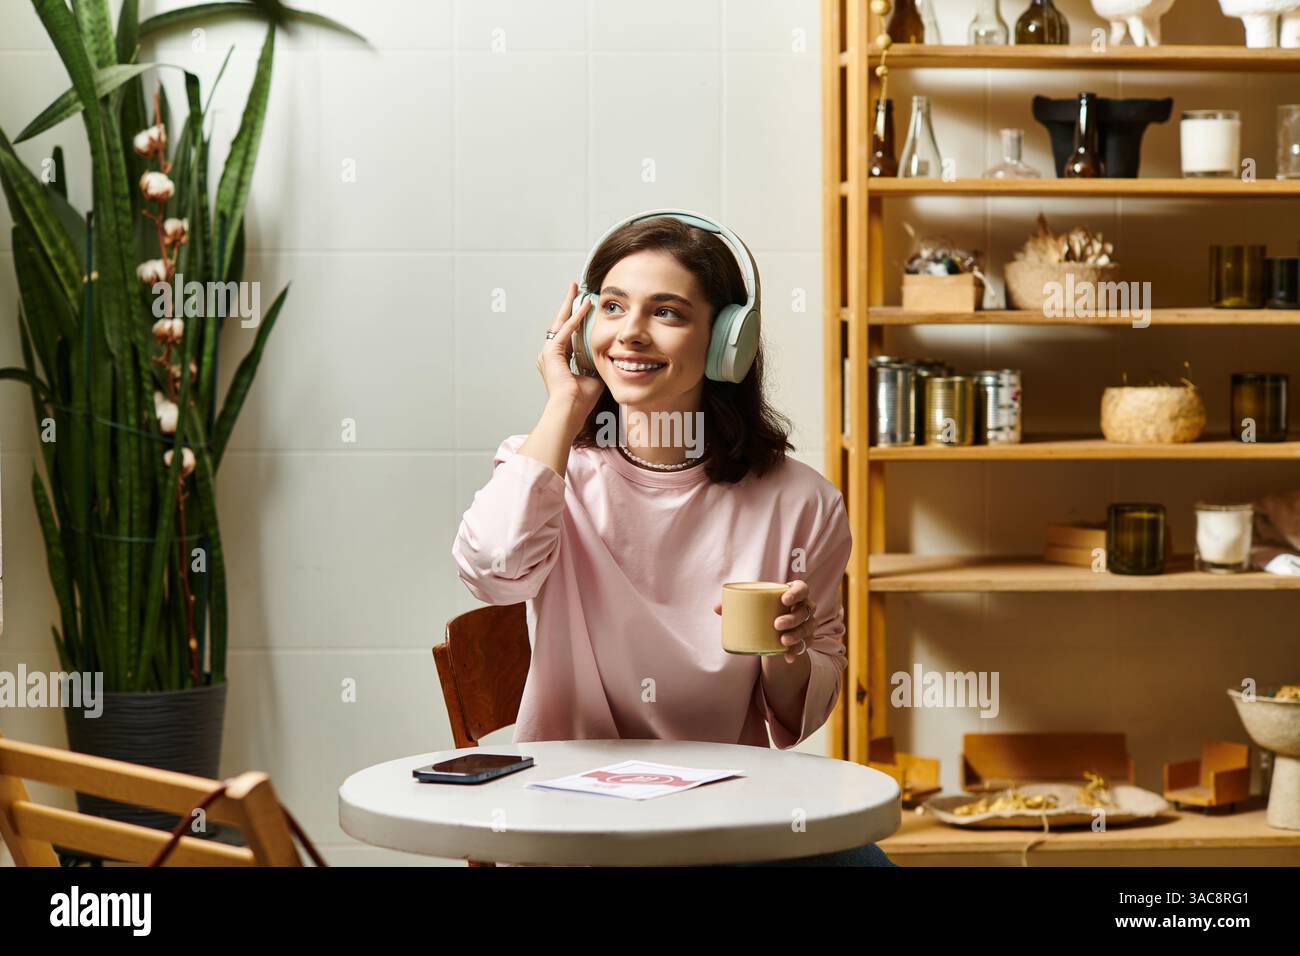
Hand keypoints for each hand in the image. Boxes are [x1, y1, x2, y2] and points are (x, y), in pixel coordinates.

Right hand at [537, 282, 605, 417]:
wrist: (570, 410)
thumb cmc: (580, 401)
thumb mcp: (593, 377)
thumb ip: (597, 365)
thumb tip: (611, 358)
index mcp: (558, 361)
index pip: (567, 333)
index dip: (575, 319)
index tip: (582, 306)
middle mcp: (549, 355)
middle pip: (560, 323)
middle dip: (568, 305)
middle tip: (573, 288)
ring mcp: (547, 353)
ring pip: (561, 322)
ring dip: (570, 305)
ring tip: (576, 289)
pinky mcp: (550, 353)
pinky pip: (565, 330)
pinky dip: (575, 318)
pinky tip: (584, 306)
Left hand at [712, 580, 815, 664]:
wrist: (774, 630)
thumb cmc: (764, 611)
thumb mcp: (754, 606)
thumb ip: (736, 605)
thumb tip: (717, 608)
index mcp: (793, 593)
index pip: (802, 589)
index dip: (796, 593)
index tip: (784, 600)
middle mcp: (805, 607)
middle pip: (804, 610)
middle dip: (792, 618)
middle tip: (776, 624)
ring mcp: (807, 624)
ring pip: (807, 628)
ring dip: (796, 635)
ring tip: (783, 641)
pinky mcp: (806, 639)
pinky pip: (805, 646)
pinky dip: (796, 651)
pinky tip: (788, 657)